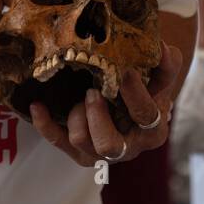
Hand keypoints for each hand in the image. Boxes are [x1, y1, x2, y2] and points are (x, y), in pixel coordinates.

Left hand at [30, 42, 181, 166]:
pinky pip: (56, 141)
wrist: (130, 111)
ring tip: (80, 97)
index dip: (135, 94)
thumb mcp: (159, 80)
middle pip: (109, 145)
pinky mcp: (78, 153)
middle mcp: (128, 148)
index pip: (146, 116)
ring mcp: (101, 154)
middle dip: (97, 117)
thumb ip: (165, 65)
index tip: (126, 72)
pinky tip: (38, 105)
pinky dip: (44, 124)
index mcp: (153, 131)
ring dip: (76, 116)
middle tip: (93, 92)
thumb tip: (165, 49)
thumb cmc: (146, 93)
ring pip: (81, 142)